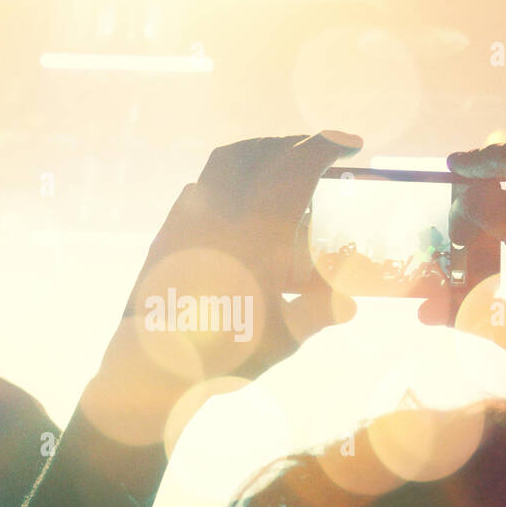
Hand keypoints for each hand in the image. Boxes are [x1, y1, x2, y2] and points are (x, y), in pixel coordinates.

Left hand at [120, 131, 363, 383]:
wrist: (156, 362)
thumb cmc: (227, 350)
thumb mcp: (284, 336)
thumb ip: (319, 311)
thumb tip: (349, 304)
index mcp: (261, 231)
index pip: (298, 170)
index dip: (325, 148)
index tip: (347, 144)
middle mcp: (224, 211)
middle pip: (261, 154)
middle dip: (292, 146)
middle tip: (312, 153)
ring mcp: (189, 218)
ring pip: (223, 163)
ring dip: (254, 155)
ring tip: (271, 166)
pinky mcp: (166, 233)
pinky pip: (196, 191)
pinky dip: (221, 184)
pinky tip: (229, 206)